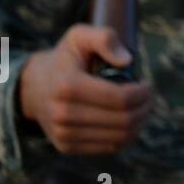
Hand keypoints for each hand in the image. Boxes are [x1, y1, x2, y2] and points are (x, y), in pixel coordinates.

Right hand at [18, 25, 152, 155]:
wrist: (34, 87)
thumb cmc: (65, 58)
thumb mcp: (80, 36)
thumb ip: (104, 38)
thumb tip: (127, 60)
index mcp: (68, 86)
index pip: (120, 98)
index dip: (143, 93)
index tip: (147, 84)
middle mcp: (62, 114)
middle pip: (123, 120)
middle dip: (145, 107)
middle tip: (149, 97)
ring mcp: (63, 134)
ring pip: (120, 137)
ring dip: (140, 122)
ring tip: (142, 108)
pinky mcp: (66, 147)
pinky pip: (109, 148)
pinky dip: (127, 136)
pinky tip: (129, 121)